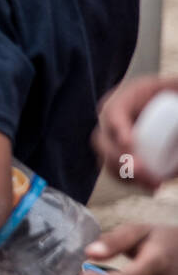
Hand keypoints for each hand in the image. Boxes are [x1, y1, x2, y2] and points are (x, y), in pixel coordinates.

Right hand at [94, 75, 177, 190]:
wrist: (159, 107)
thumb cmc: (165, 95)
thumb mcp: (170, 88)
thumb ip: (175, 87)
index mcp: (121, 100)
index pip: (112, 114)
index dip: (118, 129)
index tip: (130, 143)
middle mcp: (110, 122)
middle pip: (103, 142)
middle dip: (118, 158)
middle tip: (140, 169)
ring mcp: (112, 140)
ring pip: (107, 160)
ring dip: (125, 175)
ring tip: (152, 183)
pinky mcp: (119, 156)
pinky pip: (116, 171)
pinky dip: (131, 182)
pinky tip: (152, 187)